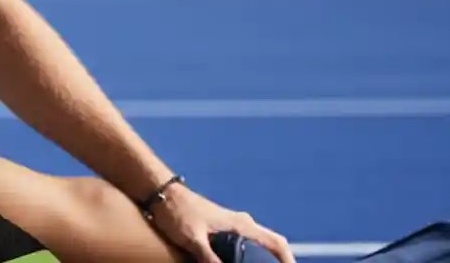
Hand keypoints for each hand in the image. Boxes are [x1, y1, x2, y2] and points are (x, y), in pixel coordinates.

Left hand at [148, 184, 295, 262]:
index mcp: (241, 224)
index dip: (288, 259)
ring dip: (259, 260)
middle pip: (268, 246)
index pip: (276, 242)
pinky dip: (245, 258)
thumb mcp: (193, 238)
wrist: (161, 194)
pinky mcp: (219, 230)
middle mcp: (240, 224)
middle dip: (275, 261)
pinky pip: (241, 246)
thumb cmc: (177, 212)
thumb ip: (209, 258)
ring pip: (254, 246)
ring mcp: (231, 226)